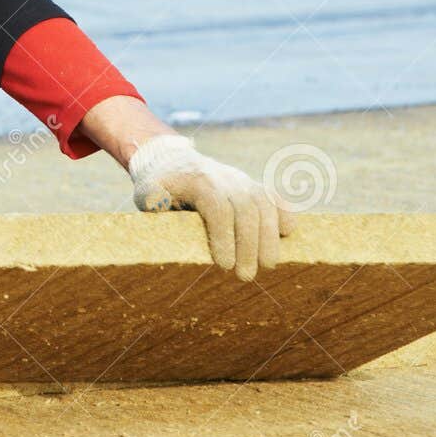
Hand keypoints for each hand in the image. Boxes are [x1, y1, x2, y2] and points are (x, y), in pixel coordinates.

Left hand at [126, 134, 293, 280]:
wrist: (172, 160)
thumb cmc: (158, 184)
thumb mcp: (147, 191)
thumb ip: (152, 199)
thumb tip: (157, 204)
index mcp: (198, 180)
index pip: (217, 207)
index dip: (224, 237)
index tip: (225, 265)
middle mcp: (224, 177)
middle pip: (245, 208)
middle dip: (249, 244)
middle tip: (247, 276)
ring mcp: (240, 179)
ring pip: (264, 203)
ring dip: (269, 235)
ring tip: (269, 264)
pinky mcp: (251, 185)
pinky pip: (273, 195)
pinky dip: (284, 212)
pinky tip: (288, 233)